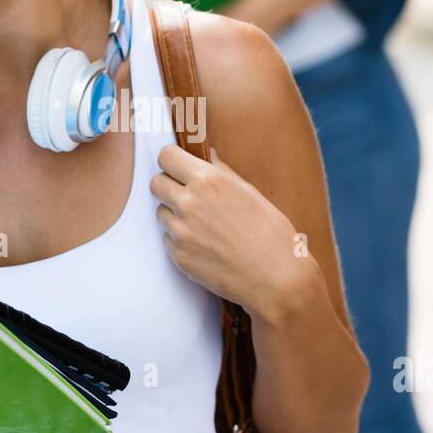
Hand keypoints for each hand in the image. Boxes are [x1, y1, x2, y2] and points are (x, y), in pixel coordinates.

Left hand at [150, 144, 310, 318]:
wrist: (276, 278)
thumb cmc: (270, 232)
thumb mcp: (250, 193)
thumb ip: (222, 172)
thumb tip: (208, 155)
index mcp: (208, 180)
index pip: (166, 156)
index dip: (172, 161)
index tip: (179, 167)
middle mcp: (189, 203)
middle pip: (156, 183)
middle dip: (169, 186)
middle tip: (188, 194)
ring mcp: (181, 232)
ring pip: (161, 212)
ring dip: (175, 214)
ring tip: (204, 225)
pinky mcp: (179, 256)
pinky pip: (168, 239)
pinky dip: (181, 239)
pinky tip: (206, 245)